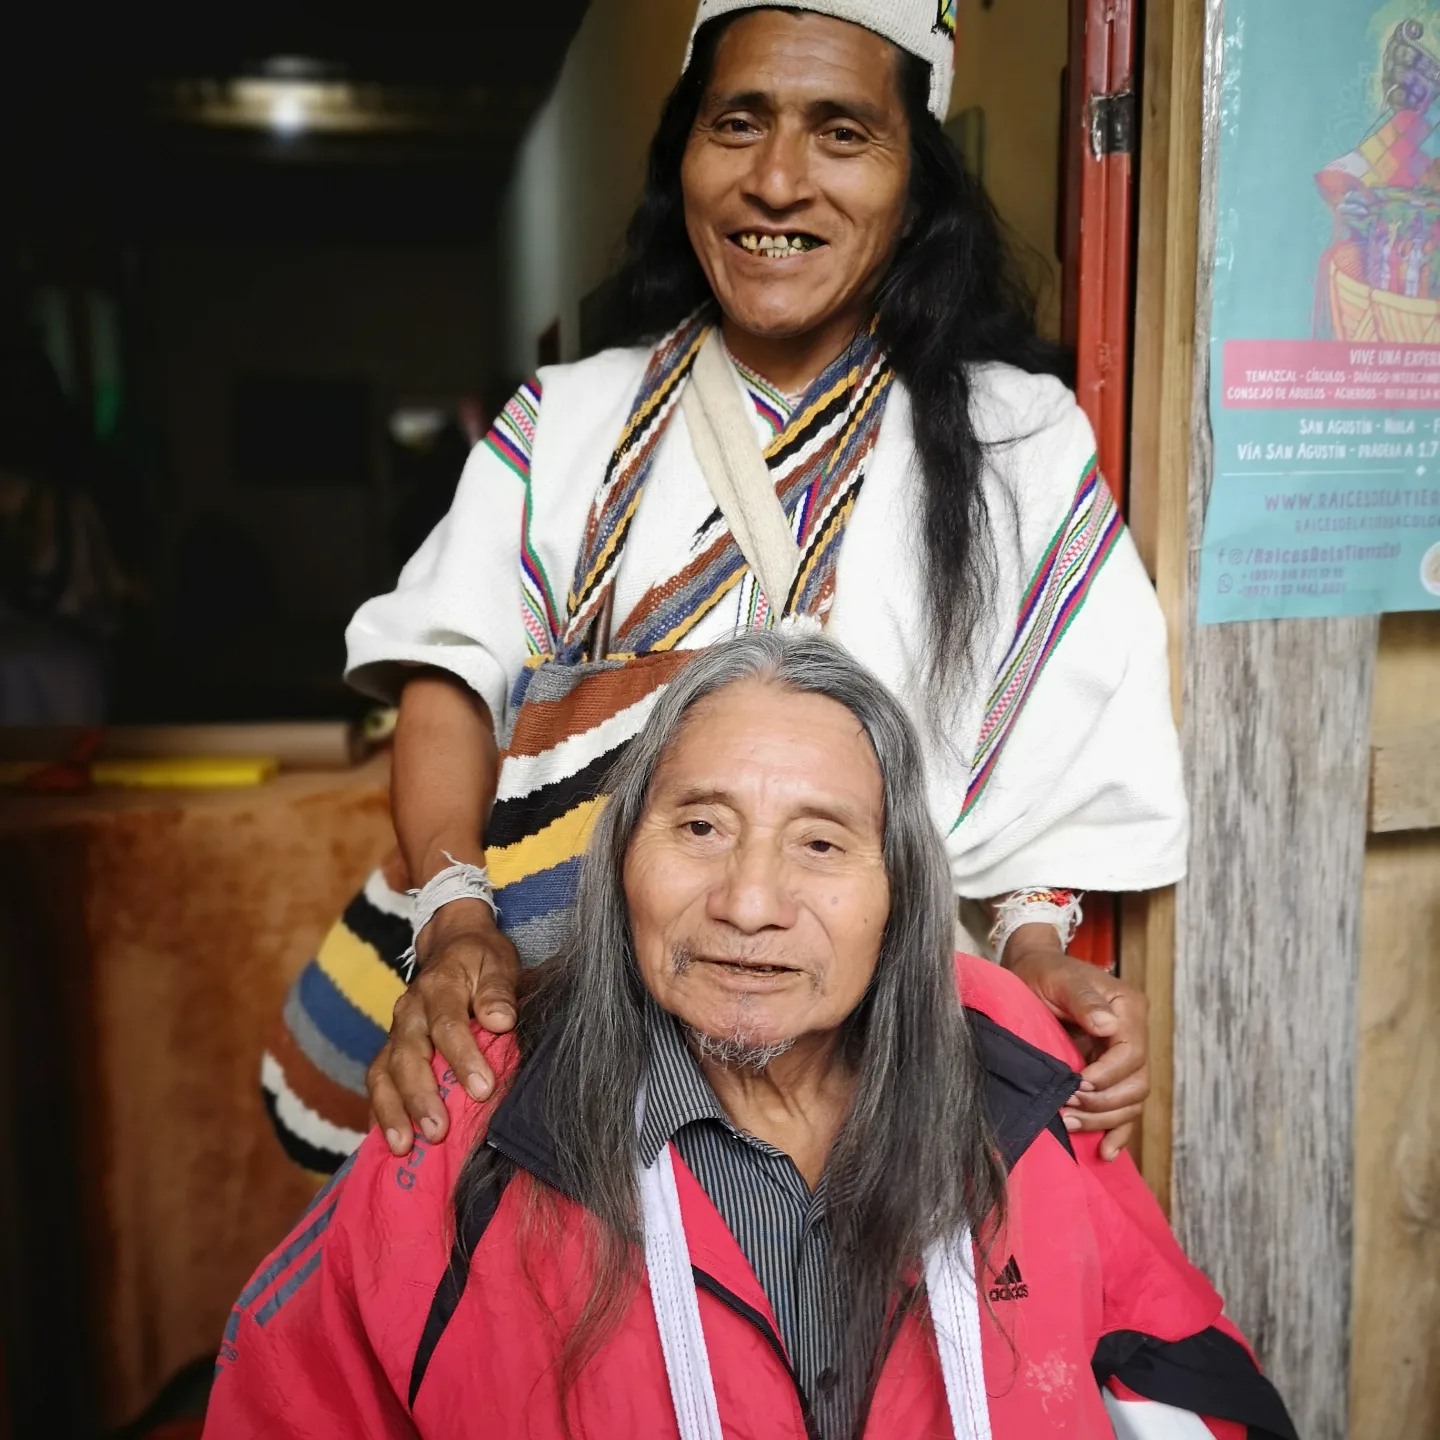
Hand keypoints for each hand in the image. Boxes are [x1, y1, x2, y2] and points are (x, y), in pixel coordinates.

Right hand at [367, 900, 519, 1156]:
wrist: (453, 944)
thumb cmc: (481, 960)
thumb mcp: (498, 963)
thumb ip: (499, 992)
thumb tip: (501, 1021)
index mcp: (439, 986)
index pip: (448, 1025)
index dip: (464, 1058)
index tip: (483, 1089)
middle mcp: (409, 1011)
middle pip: (408, 1056)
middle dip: (421, 1096)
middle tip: (438, 1131)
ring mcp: (396, 1032)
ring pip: (384, 1073)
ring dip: (393, 1111)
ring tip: (404, 1147)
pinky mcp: (391, 1050)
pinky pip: (377, 1082)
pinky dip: (380, 1112)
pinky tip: (390, 1142)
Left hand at [1003, 928, 1148, 1160]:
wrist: (1032, 970)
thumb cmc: (1044, 971)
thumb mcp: (1060, 978)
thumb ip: (1084, 1000)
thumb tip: (1107, 1026)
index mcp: (1128, 1008)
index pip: (1132, 1054)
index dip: (1106, 1075)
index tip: (1075, 1084)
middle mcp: (1133, 1033)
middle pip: (1136, 1084)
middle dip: (1102, 1102)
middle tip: (1065, 1107)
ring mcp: (1125, 1056)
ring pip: (1131, 1101)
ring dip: (1102, 1119)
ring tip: (1068, 1124)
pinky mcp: (1111, 1073)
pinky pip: (1124, 1108)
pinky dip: (1117, 1131)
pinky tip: (1105, 1151)